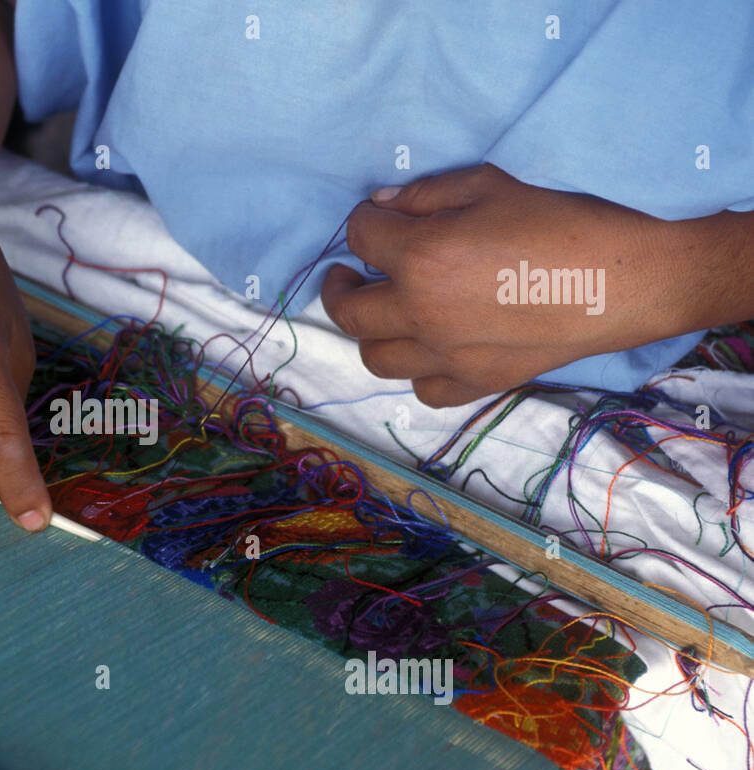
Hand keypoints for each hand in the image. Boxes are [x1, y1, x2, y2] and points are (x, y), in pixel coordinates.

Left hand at [321, 163, 688, 406]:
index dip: (363, 221)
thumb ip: (425, 195)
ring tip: (387, 311)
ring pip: (376, 357)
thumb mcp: (489, 184)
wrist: (624, 281)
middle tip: (349, 274)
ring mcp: (445, 356)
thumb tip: (383, 206)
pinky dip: (417, 370)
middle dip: (339, 287)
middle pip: (348, 311)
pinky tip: (428, 348)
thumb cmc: (562, 222)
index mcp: (421, 258)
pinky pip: (423, 389)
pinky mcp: (475, 382)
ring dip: (373, 331)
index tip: (377, 219)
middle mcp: (421, 313)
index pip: (360, 237)